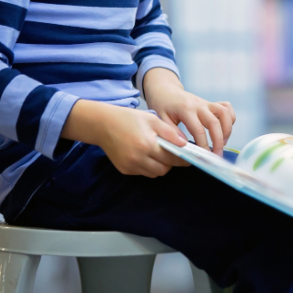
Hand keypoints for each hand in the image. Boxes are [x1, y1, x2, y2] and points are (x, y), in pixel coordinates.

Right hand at [62, 100, 188, 177]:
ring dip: (160, 166)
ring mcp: (130, 166)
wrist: (103, 125)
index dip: (183, 159)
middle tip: (174, 154)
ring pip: (154, 173)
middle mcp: (138, 158)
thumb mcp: (152, 119)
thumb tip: (185, 144)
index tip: (190, 158)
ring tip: (159, 154)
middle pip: (164, 169)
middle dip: (171, 163)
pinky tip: (147, 155)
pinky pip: (143, 172)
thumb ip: (169, 132)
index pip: (172, 158)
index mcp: (147, 145)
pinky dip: (148, 167)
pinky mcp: (124, 170)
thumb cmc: (129, 119)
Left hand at [143, 67, 235, 156]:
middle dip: (218, 141)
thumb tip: (184, 145)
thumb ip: (172, 132)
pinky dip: (230, 118)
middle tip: (217, 155)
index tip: (205, 157)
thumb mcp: (161, 118)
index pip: (198, 130)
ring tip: (223, 142)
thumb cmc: (162, 105)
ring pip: (224, 113)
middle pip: (215, 123)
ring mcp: (206, 103)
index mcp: (186, 109)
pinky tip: (225, 129)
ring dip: (227, 130)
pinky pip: (226, 107)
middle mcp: (199, 104)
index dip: (204, 145)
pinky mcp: (210, 103)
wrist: (165, 89)